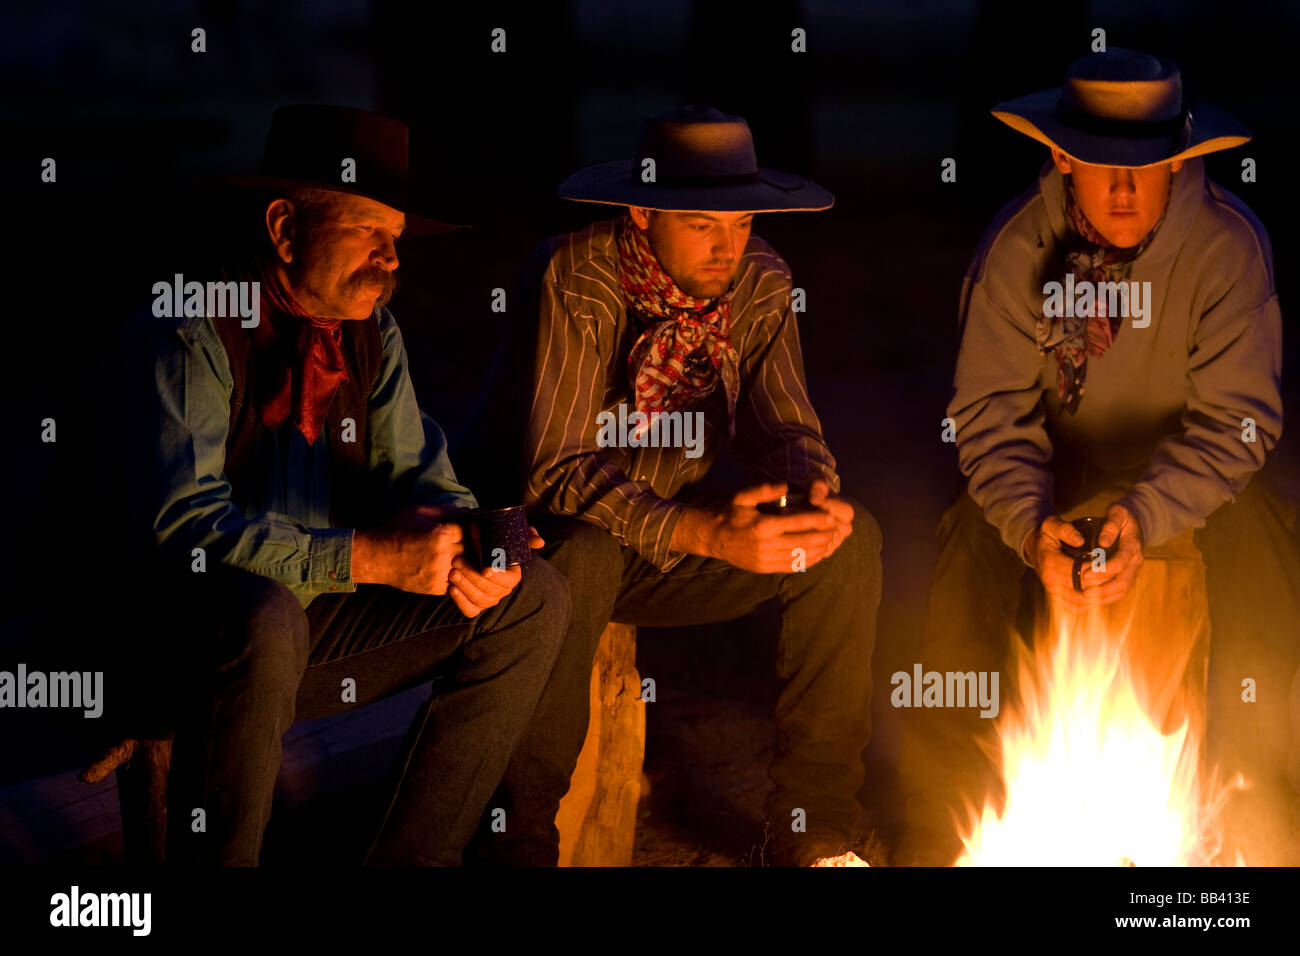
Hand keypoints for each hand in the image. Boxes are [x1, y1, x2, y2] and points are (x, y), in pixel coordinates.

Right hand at [352, 505, 464, 594]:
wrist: (375, 557)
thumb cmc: (396, 530)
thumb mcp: (419, 512)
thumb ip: (446, 510)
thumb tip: (469, 510)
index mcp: (442, 534)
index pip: (470, 532)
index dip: (469, 530)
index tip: (466, 530)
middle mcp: (443, 555)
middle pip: (470, 550)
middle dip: (468, 546)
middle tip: (463, 545)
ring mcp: (439, 573)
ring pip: (466, 569)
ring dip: (464, 563)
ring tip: (457, 557)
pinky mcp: (435, 587)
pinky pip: (455, 582)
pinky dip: (454, 576)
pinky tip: (446, 569)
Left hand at [446, 526, 543, 618]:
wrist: (468, 548)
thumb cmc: (488, 540)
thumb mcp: (506, 534)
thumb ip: (525, 535)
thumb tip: (539, 542)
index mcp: (513, 575)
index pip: (508, 580)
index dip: (498, 576)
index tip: (485, 568)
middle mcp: (502, 590)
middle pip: (491, 590)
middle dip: (473, 576)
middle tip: (458, 562)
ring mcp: (489, 599)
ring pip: (480, 600)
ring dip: (465, 587)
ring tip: (453, 573)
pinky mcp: (475, 606)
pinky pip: (470, 610)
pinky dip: (461, 602)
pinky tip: (452, 589)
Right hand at [694, 482, 850, 573]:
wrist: (711, 537)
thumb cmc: (728, 512)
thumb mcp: (743, 496)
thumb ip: (765, 490)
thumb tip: (786, 485)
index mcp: (763, 526)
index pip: (797, 523)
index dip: (817, 520)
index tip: (832, 517)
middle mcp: (766, 545)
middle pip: (803, 542)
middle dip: (823, 537)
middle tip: (838, 531)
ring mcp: (765, 559)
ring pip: (799, 557)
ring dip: (818, 550)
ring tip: (831, 543)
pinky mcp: (763, 568)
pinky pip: (790, 567)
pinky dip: (806, 561)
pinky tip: (816, 555)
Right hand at [1029, 505, 1143, 610]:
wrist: (1035, 550)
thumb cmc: (1046, 536)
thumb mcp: (1051, 525)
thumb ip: (1064, 529)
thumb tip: (1080, 540)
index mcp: (1051, 564)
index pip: (1082, 573)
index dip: (1101, 570)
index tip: (1114, 562)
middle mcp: (1052, 582)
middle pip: (1085, 589)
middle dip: (1105, 583)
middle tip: (1120, 573)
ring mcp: (1054, 593)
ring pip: (1083, 602)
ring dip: (1101, 596)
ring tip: (1114, 583)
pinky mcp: (1058, 600)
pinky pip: (1078, 607)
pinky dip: (1092, 603)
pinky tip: (1102, 592)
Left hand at [1086, 503, 1144, 604]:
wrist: (1133, 524)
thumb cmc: (1121, 517)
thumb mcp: (1117, 512)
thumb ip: (1111, 525)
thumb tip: (1103, 542)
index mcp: (1133, 546)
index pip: (1120, 563)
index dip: (1103, 570)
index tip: (1086, 574)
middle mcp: (1136, 561)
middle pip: (1123, 582)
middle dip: (1103, 589)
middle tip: (1084, 592)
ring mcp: (1133, 571)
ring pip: (1123, 590)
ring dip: (1104, 597)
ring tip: (1085, 598)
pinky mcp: (1129, 576)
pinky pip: (1120, 592)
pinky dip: (1107, 598)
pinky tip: (1092, 600)